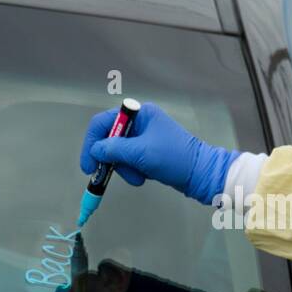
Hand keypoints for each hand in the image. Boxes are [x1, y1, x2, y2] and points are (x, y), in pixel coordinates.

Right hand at [80, 102, 239, 204]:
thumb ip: (114, 150)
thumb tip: (95, 150)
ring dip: (125, 169)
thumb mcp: (141, 153)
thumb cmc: (175, 158)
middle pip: (109, 139)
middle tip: (108, 174)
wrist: (201, 174)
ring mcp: (145, 138)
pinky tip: (145, 177)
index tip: (89, 164)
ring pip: (119, 154)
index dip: (92, 143)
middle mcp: (140, 122)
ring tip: (139, 176)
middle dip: (112, 159)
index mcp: (139, 114)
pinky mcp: (149, 153)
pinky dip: (134, 171)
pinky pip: (131, 162)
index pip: (103, 122)